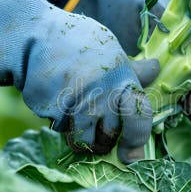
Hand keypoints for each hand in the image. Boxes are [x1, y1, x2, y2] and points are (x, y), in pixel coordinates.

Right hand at [0, 0, 156, 161]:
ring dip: (81, 138)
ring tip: (76, 118)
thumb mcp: (109, 50)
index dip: (138, 139)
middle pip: (109, 138)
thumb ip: (131, 69)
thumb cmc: (76, 42)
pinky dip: (60, 123)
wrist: (33, 36)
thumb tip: (157, 69)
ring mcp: (76, 104)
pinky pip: (61, 130)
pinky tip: (56, 101)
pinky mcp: (52, 111)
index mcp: (122, 78)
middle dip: (105, 144)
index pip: (140, 116)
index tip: (131, 155)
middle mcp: (102, 94)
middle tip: (101, 138)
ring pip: (83, 142)